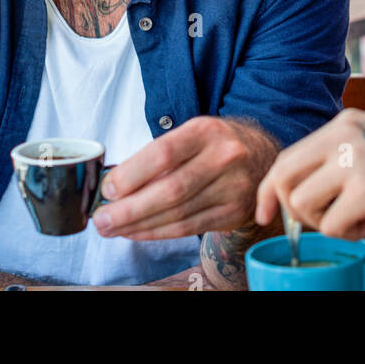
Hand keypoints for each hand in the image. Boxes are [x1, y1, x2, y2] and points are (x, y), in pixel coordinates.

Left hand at [93, 116, 278, 238]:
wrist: (262, 156)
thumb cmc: (215, 145)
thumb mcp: (192, 134)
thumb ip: (158, 155)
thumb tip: (114, 186)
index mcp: (206, 131)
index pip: (164, 153)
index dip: (132, 174)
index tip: (108, 190)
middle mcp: (224, 157)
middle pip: (171, 190)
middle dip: (130, 209)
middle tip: (102, 219)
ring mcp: (233, 187)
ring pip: (178, 214)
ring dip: (139, 225)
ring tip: (112, 228)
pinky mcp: (233, 212)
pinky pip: (188, 227)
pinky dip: (157, 232)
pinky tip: (137, 232)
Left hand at [255, 109, 364, 239]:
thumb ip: (338, 159)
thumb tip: (295, 193)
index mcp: (344, 122)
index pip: (286, 155)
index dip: (268, 189)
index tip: (264, 212)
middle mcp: (344, 135)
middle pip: (282, 178)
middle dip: (291, 210)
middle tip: (317, 224)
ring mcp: (354, 160)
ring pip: (303, 205)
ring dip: (325, 223)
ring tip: (360, 219)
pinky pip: (332, 226)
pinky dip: (350, 234)